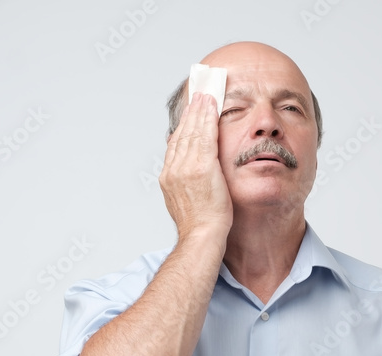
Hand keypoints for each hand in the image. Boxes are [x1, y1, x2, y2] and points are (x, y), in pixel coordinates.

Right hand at [158, 92, 232, 239]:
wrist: (201, 236)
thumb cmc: (198, 225)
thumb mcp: (184, 202)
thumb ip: (184, 184)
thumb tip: (187, 175)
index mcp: (168, 177)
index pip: (175, 144)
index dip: (182, 126)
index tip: (189, 112)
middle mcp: (174, 169)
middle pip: (182, 133)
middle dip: (191, 112)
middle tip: (198, 94)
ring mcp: (186, 167)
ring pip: (193, 131)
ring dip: (200, 110)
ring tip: (206, 94)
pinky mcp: (202, 167)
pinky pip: (205, 136)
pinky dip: (208, 119)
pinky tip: (212, 106)